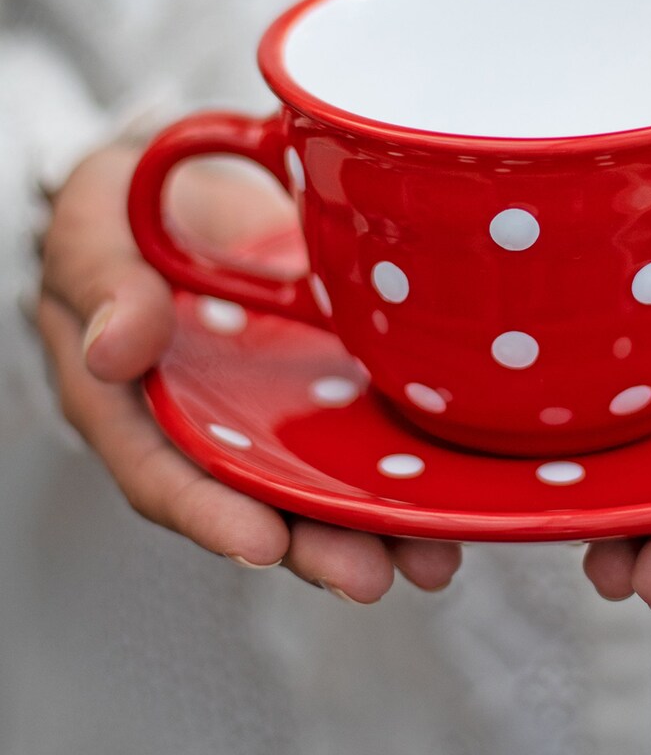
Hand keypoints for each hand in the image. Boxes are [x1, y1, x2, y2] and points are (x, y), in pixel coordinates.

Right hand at [37, 144, 460, 601]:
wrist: (194, 179)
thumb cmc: (128, 203)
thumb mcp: (93, 226)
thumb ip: (102, 285)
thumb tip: (115, 350)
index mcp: (133, 397)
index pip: (163, 470)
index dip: (208, 512)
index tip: (260, 541)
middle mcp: (210, 418)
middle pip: (257, 498)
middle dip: (312, 545)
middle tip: (366, 575)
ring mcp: (275, 403)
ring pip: (323, 479)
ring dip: (375, 527)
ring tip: (429, 560)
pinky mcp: (328, 375)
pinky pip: (367, 425)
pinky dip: (407, 463)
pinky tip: (452, 491)